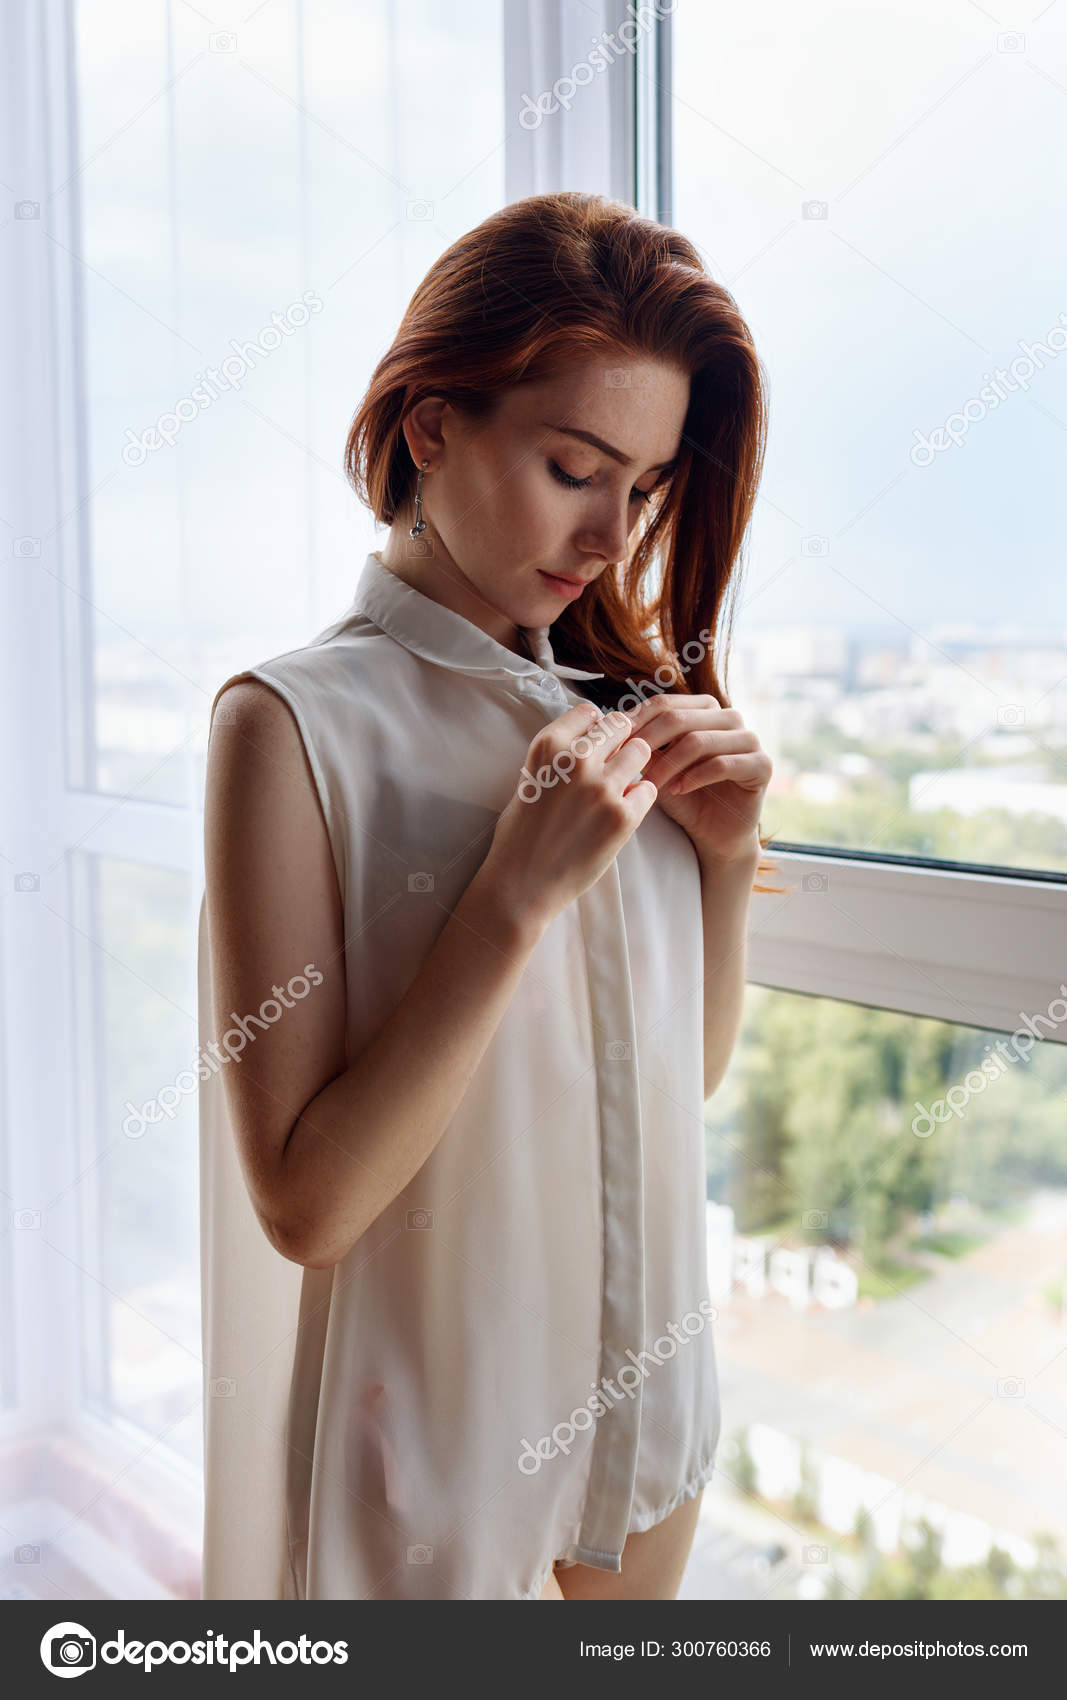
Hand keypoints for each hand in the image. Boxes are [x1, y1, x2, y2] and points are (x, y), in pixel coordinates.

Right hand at [485, 702, 656, 926]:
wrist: (522, 884)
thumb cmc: (522, 834)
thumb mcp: (530, 779)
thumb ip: (559, 755)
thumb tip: (595, 736)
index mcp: (548, 746)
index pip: (590, 712)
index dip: (596, 727)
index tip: (595, 744)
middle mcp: (575, 760)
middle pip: (620, 726)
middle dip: (619, 742)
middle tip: (612, 766)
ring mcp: (602, 788)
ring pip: (641, 752)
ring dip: (633, 767)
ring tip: (618, 788)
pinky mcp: (623, 817)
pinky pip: (648, 790)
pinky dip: (639, 799)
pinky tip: (621, 813)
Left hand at [624, 693, 771, 864]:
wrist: (714, 834)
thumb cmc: (683, 797)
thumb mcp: (657, 767)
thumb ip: (643, 745)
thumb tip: (612, 726)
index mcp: (704, 709)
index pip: (664, 704)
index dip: (635, 723)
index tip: (611, 746)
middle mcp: (729, 717)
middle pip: (679, 718)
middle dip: (647, 742)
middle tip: (625, 765)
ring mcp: (749, 739)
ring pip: (698, 740)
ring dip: (668, 764)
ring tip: (649, 783)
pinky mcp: (762, 765)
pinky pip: (723, 764)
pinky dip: (694, 777)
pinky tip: (677, 791)